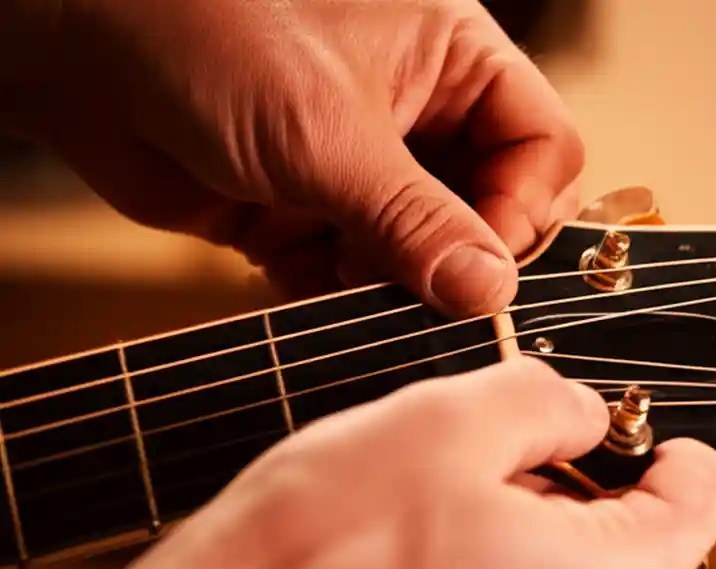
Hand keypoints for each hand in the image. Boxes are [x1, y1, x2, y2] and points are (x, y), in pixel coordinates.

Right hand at [0, 358, 715, 568]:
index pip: (701, 499)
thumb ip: (552, 401)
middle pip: (637, 552)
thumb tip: (586, 417)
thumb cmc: (307, 560)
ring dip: (534, 544)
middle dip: (582, 494)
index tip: (643, 429)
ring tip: (437, 523)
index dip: (671, 445)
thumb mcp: (447, 419)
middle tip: (494, 465)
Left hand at [1, 0, 583, 314]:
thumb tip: (491, 294)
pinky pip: (362, 269)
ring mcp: (365, 160)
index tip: (480, 265)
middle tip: (420, 281)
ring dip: (396, 278)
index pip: (544, 144)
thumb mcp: (328, 132)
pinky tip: (302, 268)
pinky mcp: (312, 206)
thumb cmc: (201, 31)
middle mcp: (420, 106)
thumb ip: (418, 222)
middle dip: (458, 252)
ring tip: (348, 271)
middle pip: (495, 204)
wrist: (74, 45)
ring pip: (428, 247)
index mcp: (453, 55)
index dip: (523, 210)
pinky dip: (340, 288)